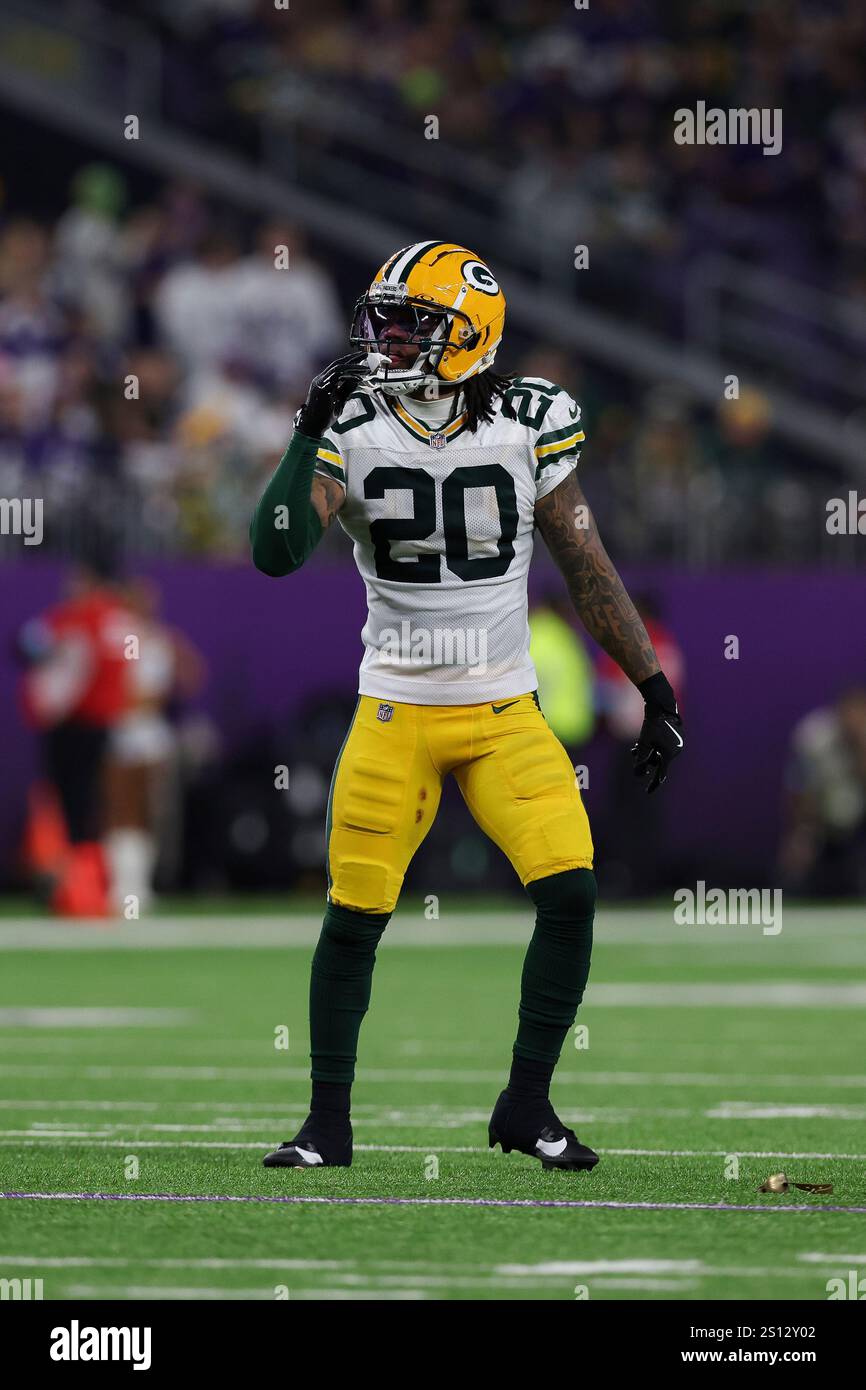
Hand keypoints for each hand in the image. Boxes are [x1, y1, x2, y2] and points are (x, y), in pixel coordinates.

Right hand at [295, 351, 371, 437]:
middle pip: (337, 364)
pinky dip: (349, 376)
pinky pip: (337, 377)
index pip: (337, 367)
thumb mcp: (339, 401)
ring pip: (338, 368)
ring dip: (353, 367)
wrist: (313, 428)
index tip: (361, 359)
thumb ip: (346, 390)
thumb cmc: (324, 417)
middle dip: (352, 359)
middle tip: (365, 354)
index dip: (349, 362)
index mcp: (323, 382)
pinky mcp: (322, 388)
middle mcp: (320, 379)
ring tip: (365, 368)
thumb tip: (357, 380)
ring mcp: (320, 383)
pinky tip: (358, 377)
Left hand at [632, 671, 683, 793]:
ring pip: (659, 753)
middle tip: (633, 753)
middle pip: (658, 762)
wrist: (662, 704)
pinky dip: (653, 746)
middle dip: (645, 760)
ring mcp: (677, 742)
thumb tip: (638, 775)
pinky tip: (643, 741)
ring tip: (635, 747)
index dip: (654, 784)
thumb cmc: (652, 724)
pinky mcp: (675, 736)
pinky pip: (663, 746)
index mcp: (670, 754)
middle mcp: (676, 750)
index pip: (661, 774)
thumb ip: (641, 760)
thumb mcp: (643, 743)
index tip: (647, 792)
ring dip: (647, 752)